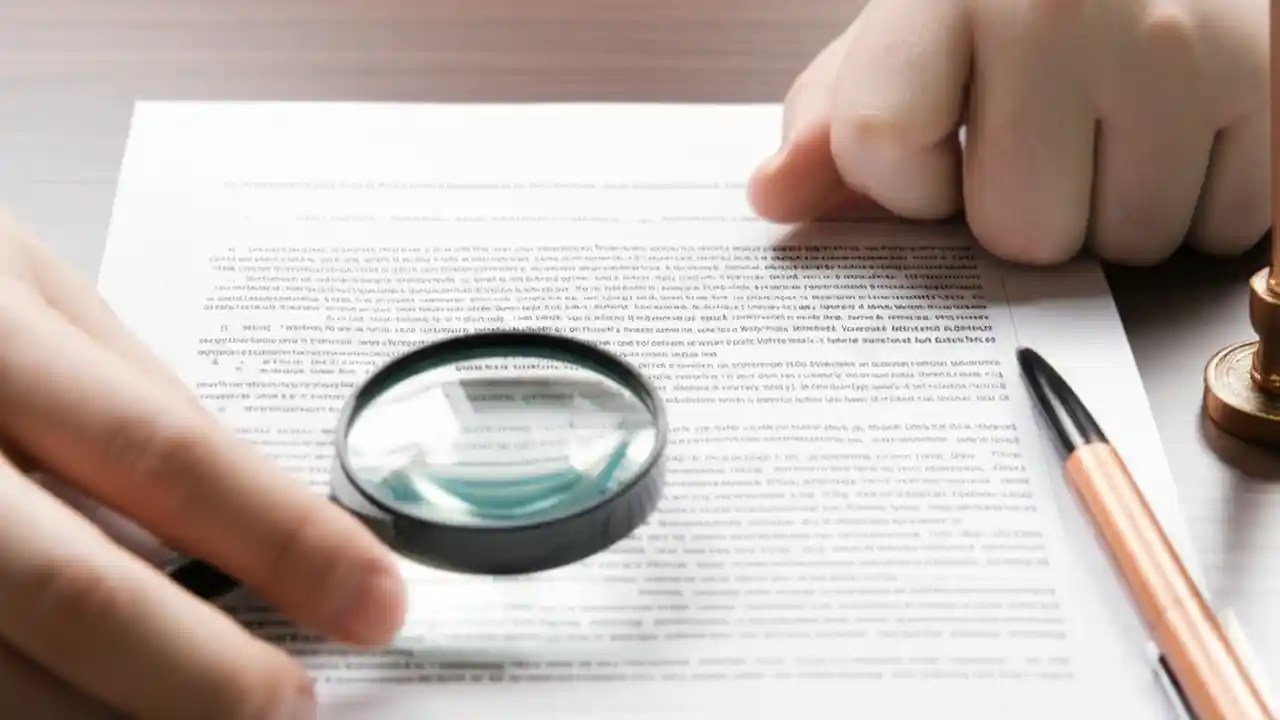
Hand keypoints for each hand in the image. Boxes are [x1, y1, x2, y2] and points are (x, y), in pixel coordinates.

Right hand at [0, 211, 405, 717]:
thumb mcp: (22, 286)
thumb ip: (128, 393)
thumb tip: (258, 501)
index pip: (162, 452)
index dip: (284, 540)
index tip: (377, 602)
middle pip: (73, 587)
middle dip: (204, 675)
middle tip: (291, 708)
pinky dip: (32, 712)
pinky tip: (95, 718)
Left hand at [749, 0, 1268, 265]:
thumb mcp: (917, 25)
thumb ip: (837, 111)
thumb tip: (773, 196)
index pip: (883, 145)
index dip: (906, 183)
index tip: (937, 152)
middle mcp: (1068, 8)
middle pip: (1022, 232)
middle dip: (1025, 212)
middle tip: (1048, 140)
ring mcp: (1184, 45)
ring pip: (1126, 244)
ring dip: (1113, 211)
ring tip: (1121, 125)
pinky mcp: (1273, 84)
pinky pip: (1219, 229)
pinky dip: (1198, 202)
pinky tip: (1182, 131)